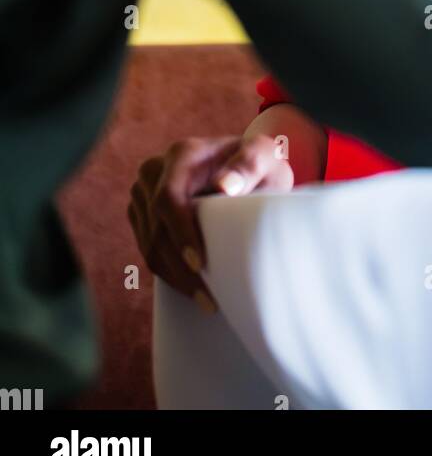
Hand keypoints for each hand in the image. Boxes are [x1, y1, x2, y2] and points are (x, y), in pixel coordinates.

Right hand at [127, 134, 294, 310]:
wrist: (244, 168)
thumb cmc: (258, 163)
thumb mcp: (265, 156)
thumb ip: (249, 164)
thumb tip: (224, 186)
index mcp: (181, 154)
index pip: (168, 197)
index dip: (179, 233)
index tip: (199, 264)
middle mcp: (154, 172)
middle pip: (155, 227)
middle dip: (179, 267)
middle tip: (209, 298)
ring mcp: (143, 194)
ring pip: (149, 244)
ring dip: (174, 277)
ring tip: (205, 301)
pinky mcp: (142, 215)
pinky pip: (148, 250)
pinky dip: (169, 273)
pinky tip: (192, 289)